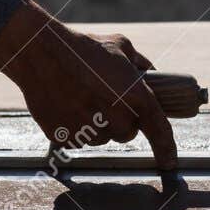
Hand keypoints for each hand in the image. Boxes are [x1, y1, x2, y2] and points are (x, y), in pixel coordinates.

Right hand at [0, 0, 176, 169]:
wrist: (40, 54)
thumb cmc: (81, 48)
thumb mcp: (120, 47)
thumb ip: (141, 66)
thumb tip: (151, 77)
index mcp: (136, 96)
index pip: (160, 131)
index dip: (166, 149)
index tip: (169, 163)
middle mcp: (115, 117)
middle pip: (127, 134)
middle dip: (121, 121)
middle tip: (106, 100)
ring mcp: (89, 130)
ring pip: (101, 138)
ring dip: (97, 125)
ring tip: (81, 100)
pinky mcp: (65, 137)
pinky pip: (78, 140)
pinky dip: (75, 128)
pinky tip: (67, 106)